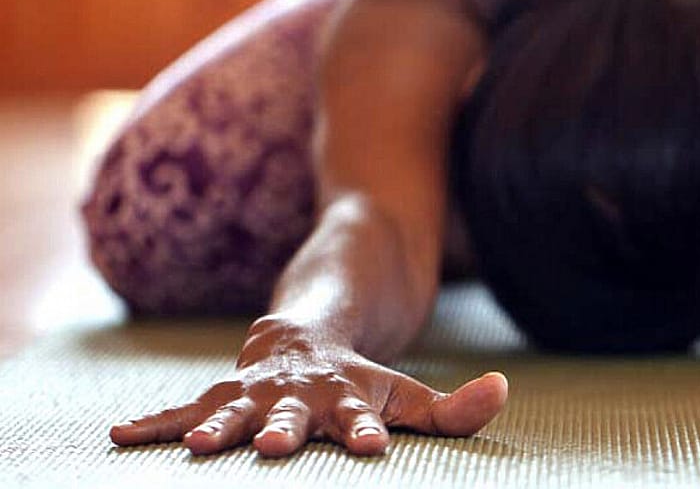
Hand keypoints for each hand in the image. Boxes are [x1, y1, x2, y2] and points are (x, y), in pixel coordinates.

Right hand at [110, 316, 507, 457]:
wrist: (309, 331)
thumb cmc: (362, 382)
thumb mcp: (409, 395)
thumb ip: (456, 409)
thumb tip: (503, 394)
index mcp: (346, 399)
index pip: (361, 419)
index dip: (365, 431)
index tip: (370, 448)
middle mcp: (298, 396)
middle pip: (290, 417)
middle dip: (280, 431)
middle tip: (271, 448)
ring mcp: (255, 394)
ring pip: (230, 411)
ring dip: (213, 426)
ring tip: (192, 444)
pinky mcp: (221, 397)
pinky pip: (181, 409)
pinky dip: (152, 422)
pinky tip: (117, 436)